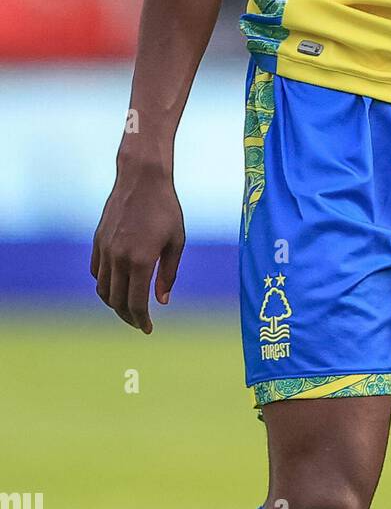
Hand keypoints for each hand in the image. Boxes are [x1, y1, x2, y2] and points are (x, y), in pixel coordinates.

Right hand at [91, 156, 184, 333]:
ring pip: (102, 289)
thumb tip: (161, 301)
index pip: (136, 303)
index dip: (141, 321)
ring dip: (114, 303)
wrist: (142, 179)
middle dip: (128, 316)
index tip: (148, 329)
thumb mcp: (176, 241)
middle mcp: (118, 258)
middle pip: (117, 301)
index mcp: (140, 261)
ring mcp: (105, 249)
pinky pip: (96, 271)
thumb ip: (168, 274)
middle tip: (139, 322)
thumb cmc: (165, 209)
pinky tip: (117, 284)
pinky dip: (104, 284)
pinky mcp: (97, 241)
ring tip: (128, 307)